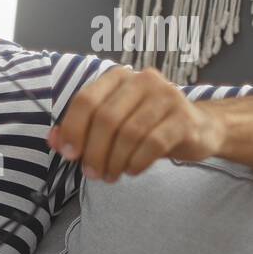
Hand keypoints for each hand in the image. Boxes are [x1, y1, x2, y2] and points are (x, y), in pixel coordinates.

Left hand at [49, 66, 225, 181]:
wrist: (199, 128)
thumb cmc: (148, 126)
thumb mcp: (112, 125)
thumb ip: (80, 129)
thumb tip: (53, 140)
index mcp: (118, 78)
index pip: (86, 99)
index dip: (73, 129)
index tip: (69, 154)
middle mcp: (143, 80)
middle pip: (106, 118)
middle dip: (94, 151)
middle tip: (92, 173)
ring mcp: (167, 96)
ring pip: (129, 133)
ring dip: (114, 160)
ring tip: (111, 175)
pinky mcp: (184, 118)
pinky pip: (152, 144)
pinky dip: (136, 162)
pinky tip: (132, 170)